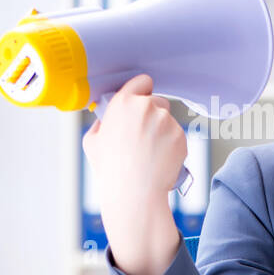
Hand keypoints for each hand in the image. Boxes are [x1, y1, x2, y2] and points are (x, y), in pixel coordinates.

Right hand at [82, 73, 184, 274]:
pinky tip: (159, 160)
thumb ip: (101, 124)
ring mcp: (166, 121)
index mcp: (124, 103)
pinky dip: (171, 146)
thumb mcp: (92, 142)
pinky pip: (177, 136)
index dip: (142, 91)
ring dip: (162, 131)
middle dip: (153, 114)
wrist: (135, 193)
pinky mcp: (181, 136)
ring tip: (149, 154)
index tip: (142, 100)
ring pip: (168, 120)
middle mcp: (147, 107)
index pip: (142, 81)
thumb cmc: (110, 169)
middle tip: (143, 136)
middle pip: (157, 101)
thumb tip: (107, 120)